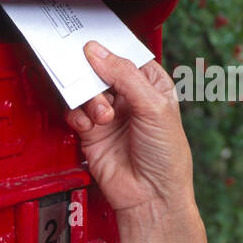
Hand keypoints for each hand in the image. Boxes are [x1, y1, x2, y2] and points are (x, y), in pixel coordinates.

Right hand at [65, 41, 194, 214]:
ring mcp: (109, 114)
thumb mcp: (153, 107)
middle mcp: (129, 97)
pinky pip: (74, 112)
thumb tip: (97, 51)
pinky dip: (78, 115)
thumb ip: (124, 76)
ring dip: (89, 98)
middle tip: (88, 75)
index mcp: (152, 85)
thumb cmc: (167, 157)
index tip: (94, 44)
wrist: (151, 197)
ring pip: (85, 90)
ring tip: (102, 114)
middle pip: (100, 71)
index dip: (110, 50)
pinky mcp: (91, 132)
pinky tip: (89, 124)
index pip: (126, 56)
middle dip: (94, 74)